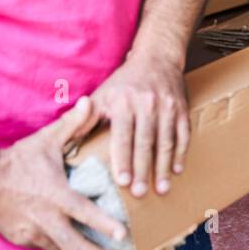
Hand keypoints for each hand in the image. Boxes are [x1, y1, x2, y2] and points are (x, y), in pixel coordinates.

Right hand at [0, 96, 124, 249]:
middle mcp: (45, 218)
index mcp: (55, 194)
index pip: (84, 212)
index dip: (104, 224)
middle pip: (76, 246)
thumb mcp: (46, 140)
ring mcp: (33, 232)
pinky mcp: (22, 239)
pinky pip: (47, 247)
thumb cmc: (17, 159)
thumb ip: (72, 124)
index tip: (123, 235)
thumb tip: (91, 102)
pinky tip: (76, 248)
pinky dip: (62, 247)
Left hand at [90, 51, 189, 197]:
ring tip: (162, 189)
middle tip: (140, 193)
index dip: (123, 159)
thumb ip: (85, 119)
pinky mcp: (181, 109)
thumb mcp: (102, 94)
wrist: (157, 56)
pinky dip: (180, 153)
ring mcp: (167, 106)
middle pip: (145, 142)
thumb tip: (65, 143)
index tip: (122, 182)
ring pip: (166, 141)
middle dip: (143, 170)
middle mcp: (147, 103)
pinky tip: (177, 170)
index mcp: (123, 101)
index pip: (123, 135)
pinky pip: (183, 134)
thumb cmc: (124, 82)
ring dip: (164, 167)